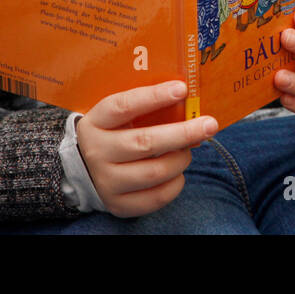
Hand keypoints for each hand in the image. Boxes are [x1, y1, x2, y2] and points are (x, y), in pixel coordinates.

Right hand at [76, 81, 217, 217]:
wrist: (84, 169)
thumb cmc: (114, 133)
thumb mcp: (119, 117)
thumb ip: (146, 107)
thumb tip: (189, 103)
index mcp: (96, 122)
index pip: (124, 106)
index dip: (154, 97)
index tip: (182, 89)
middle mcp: (97, 152)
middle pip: (145, 142)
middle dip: (183, 133)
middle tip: (210, 125)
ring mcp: (105, 181)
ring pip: (154, 172)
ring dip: (181, 159)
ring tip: (187, 151)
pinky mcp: (117, 204)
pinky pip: (155, 197)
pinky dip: (175, 184)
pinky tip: (178, 173)